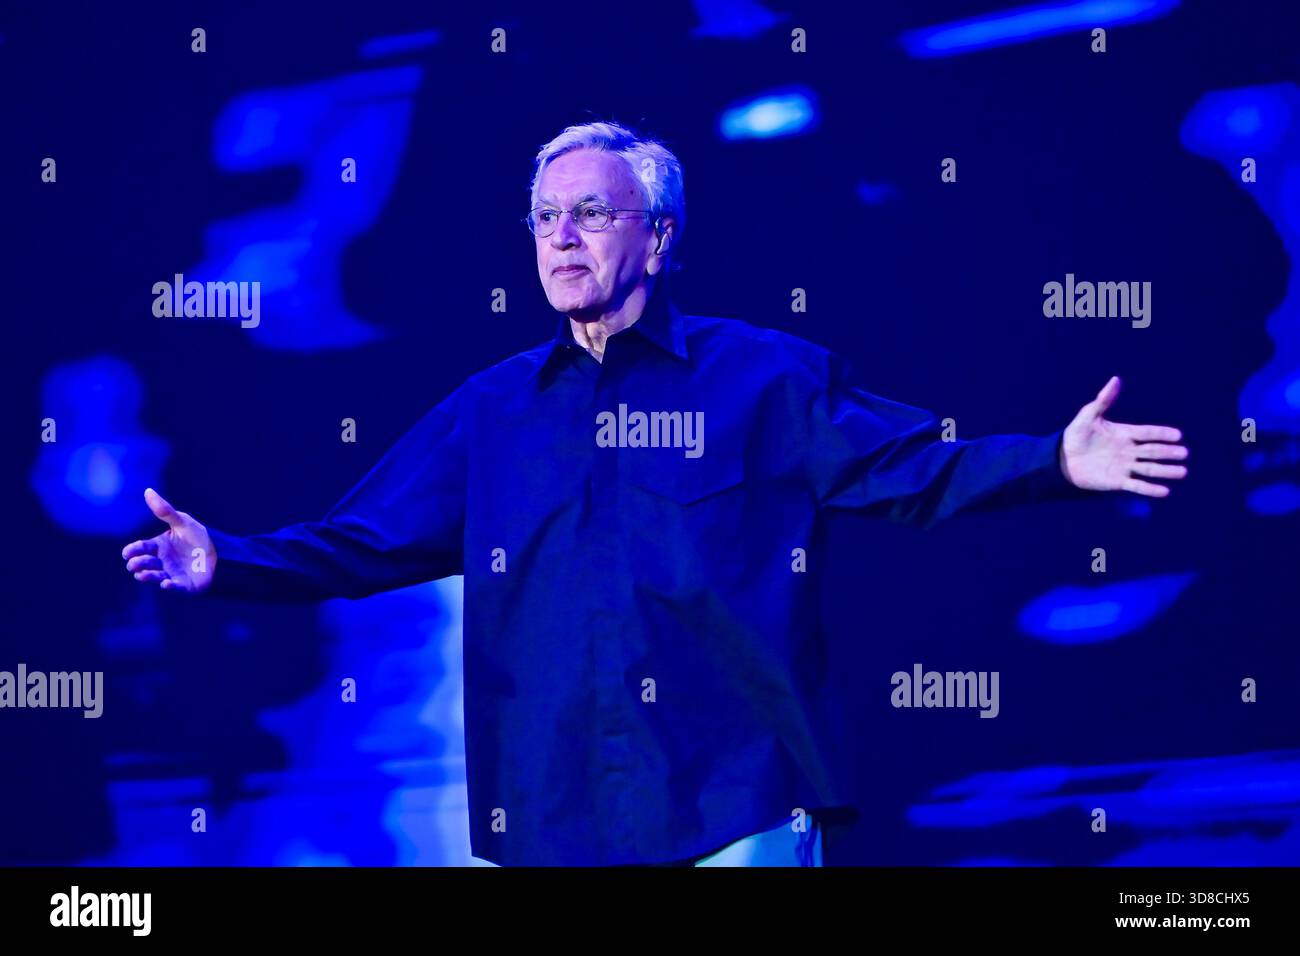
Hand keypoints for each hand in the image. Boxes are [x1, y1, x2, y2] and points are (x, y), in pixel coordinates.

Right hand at [120, 488, 215, 591]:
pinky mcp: (183, 585)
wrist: (222, 553)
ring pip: (152, 577)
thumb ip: (165, 510)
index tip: (128, 553)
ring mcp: (170, 573)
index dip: (131, 551)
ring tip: (144, 574)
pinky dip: (168, 586)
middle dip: (137, 564)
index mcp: (158, 546)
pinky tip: (166, 583)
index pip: (139, 548)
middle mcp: (160, 561)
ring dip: (147, 576)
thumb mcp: (182, 522)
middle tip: (138, 563)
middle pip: (141, 563)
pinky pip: (173, 588)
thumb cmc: (199, 537)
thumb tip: (148, 491)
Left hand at [1060, 376, 1187, 496]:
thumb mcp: (1088, 415)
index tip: (1178, 435)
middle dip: (1168, 452)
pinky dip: (1150, 489)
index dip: (1162, 434)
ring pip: (1149, 469)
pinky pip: (1137, 485)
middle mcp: (1128, 450)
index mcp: (1124, 433)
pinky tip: (1164, 491)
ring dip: (1165, 471)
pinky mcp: (1117, 482)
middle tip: (1184, 453)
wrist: (1062, 459)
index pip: (1148, 433)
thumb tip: (1116, 379)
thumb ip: (1103, 400)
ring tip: (1182, 472)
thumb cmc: (1076, 435)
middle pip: (1152, 451)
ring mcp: (1124, 466)